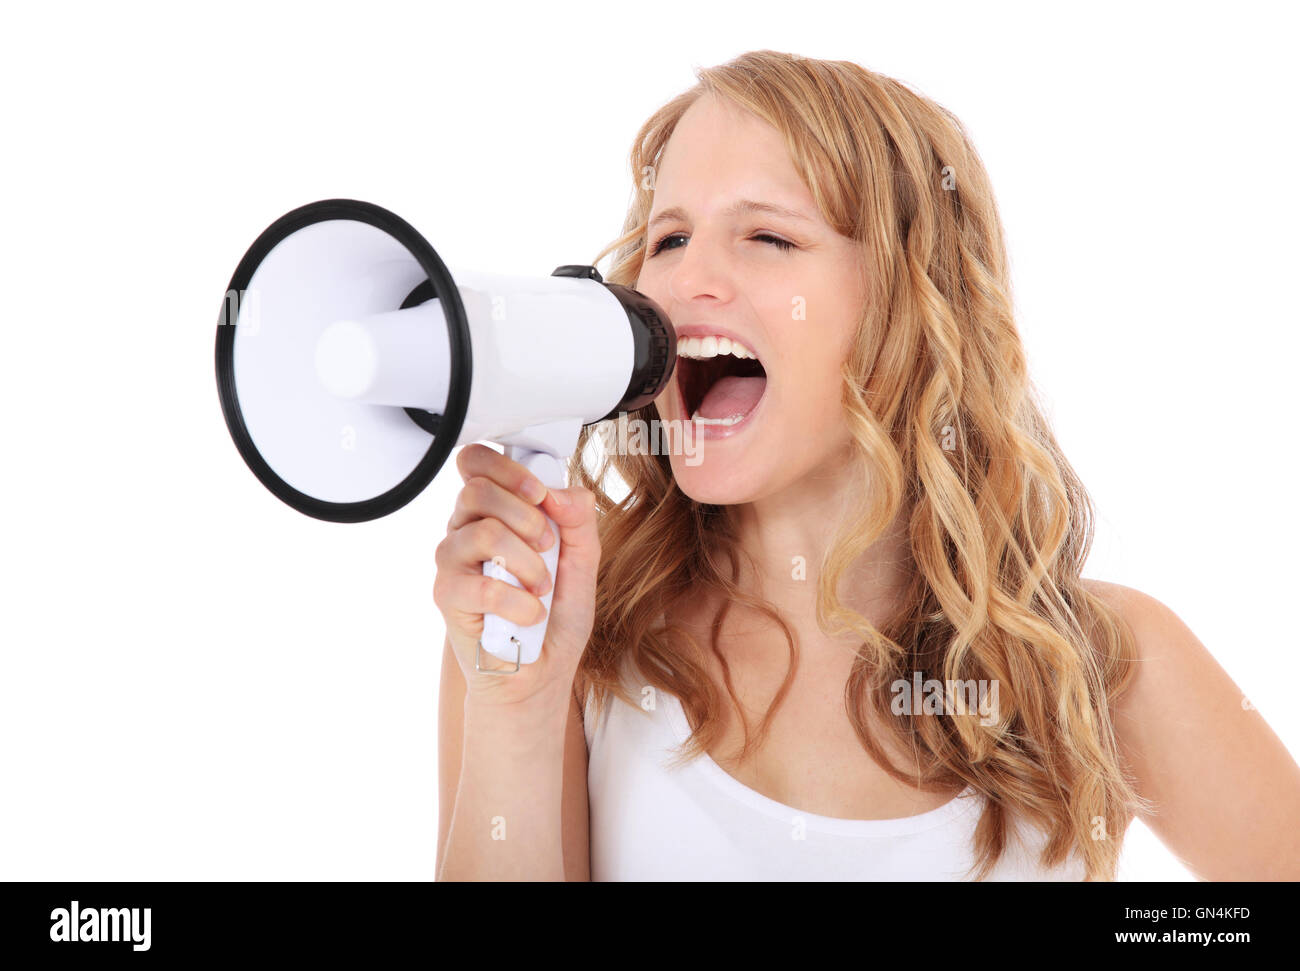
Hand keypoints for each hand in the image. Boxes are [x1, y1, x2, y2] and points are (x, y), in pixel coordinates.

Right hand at [433, 444, 599, 707]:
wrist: (542, 671)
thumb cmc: (555, 615)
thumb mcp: (583, 560)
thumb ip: (578, 519)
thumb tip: (558, 493)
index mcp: (492, 511)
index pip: (477, 461)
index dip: (509, 469)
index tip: (540, 494)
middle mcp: (464, 529)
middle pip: (478, 489)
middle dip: (528, 516)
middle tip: (549, 547)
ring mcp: (452, 562)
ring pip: (483, 531)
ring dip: (528, 562)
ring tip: (542, 589)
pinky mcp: (447, 597)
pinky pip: (482, 584)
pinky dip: (519, 602)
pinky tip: (531, 615)